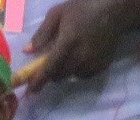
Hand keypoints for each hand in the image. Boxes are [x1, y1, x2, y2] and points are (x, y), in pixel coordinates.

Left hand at [23, 0, 139, 82]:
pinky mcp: (101, 67)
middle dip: (51, 73)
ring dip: (65, 70)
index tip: (30, 91)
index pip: (50, 68)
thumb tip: (27, 51)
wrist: (113, 11)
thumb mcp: (57, 14)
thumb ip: (42, 34)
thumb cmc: (82, 8)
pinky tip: (82, 55)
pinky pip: (84, 75)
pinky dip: (78, 69)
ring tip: (70, 53)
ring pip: (71, 76)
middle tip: (50, 62)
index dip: (38, 81)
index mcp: (67, 42)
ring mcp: (92, 64)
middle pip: (59, 76)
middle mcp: (80, 57)